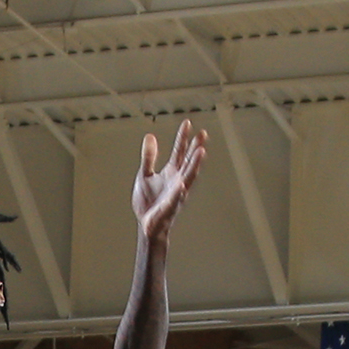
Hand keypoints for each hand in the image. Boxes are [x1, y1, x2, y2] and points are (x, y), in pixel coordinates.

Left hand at [131, 119, 206, 242]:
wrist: (146, 225)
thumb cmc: (148, 202)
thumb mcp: (145, 174)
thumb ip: (148, 157)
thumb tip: (150, 136)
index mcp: (171, 172)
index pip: (179, 151)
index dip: (183, 137)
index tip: (187, 122)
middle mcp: (177, 180)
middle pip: (189, 161)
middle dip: (195, 148)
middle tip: (203, 133)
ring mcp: (176, 193)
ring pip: (188, 177)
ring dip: (195, 165)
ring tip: (201, 151)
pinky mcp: (170, 206)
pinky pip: (175, 198)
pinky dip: (178, 191)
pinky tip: (182, 183)